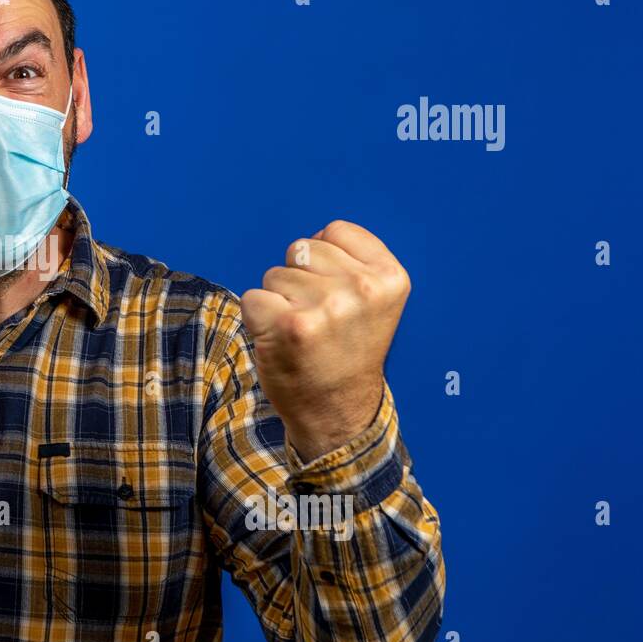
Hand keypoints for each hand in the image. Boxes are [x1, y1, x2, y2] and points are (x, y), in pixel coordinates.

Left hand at [239, 220, 409, 459]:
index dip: (325, 261)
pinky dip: (257, 318)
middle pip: (301, 248)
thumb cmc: (347, 351)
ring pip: (274, 273)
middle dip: (299, 279)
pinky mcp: (290, 325)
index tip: (338, 296)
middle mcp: (363, 289)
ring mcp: (327, 307)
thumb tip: (314, 236)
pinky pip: (252, 297)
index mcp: (390, 278)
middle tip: (317, 320)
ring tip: (301, 332)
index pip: (335, 230)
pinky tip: (280, 341)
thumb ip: (352, 262)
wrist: (338, 411)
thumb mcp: (374, 300)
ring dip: (278, 300)